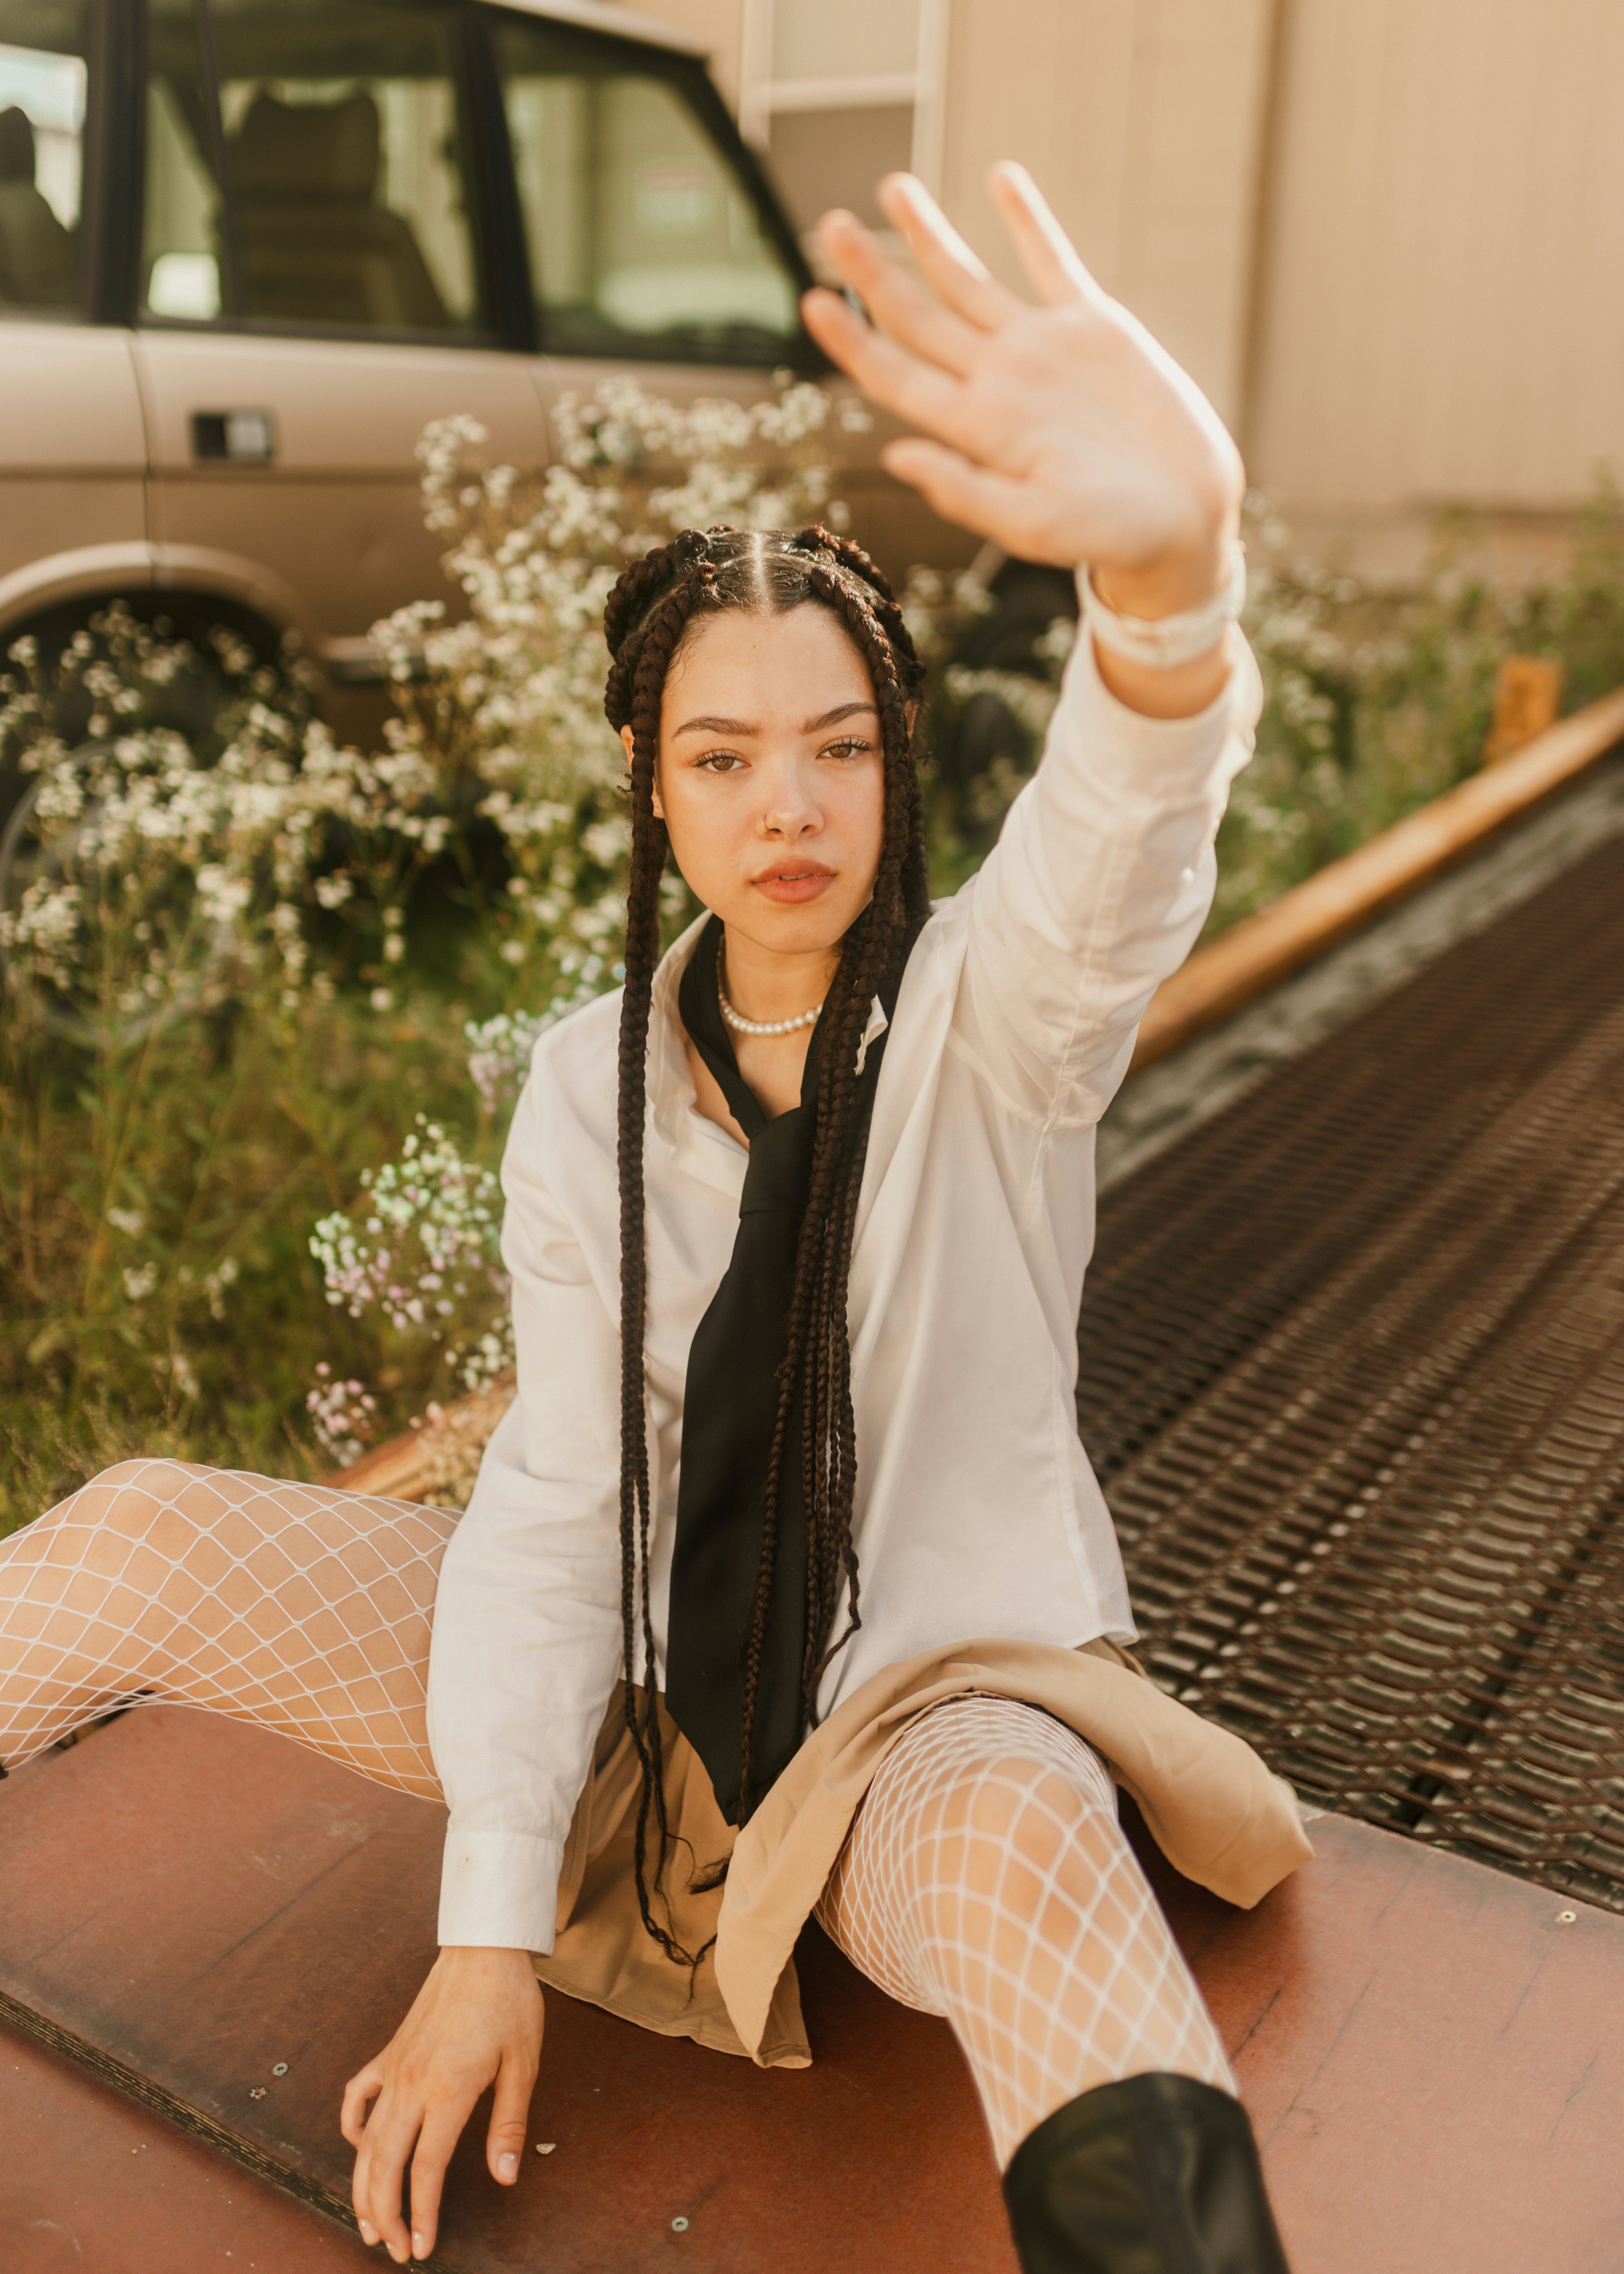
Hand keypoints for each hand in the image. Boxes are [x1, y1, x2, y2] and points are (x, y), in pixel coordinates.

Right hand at [342, 1946, 542, 2262]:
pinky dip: (352, 2128)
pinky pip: (358, 2097)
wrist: (483, 1949)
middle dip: (384, 2215)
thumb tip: (505, 2178)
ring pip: (365, 2141)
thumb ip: (510, 2126)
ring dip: (363, 2186)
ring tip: (368, 2223)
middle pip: (385, 2165)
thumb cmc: (510, 2002)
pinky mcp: (389, 2054)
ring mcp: (395, 2068)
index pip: (424, 2170)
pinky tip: (358, 2151)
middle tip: (394, 2250)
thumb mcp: (524, 2064)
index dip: (421, 2215)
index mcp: (448, 2090)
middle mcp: (413, 2084)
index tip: (421, 2248)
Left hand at [801, 165, 1243, 621]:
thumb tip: (895, 457)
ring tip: (892, 187)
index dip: (854, 340)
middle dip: (873, 273)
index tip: (812, 301)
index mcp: (979, 428)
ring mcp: (1044, 350)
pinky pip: (1052, 261)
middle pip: (920, 317)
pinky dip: (1028, 219)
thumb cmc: (1110, 537)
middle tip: (828, 227)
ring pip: (971, 280)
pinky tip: (1001, 177)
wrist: (1184, 518)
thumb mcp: (1036, 526)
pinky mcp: (1095, 328)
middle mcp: (1000, 382)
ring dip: (929, 236)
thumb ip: (967, 492)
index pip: (898, 376)